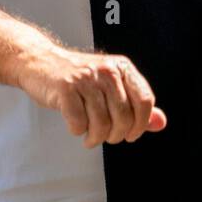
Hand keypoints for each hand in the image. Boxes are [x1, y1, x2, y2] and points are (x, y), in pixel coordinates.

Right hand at [22, 48, 166, 147]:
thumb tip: (161, 123)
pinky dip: (77, 131)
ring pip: (102, 123)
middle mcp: (107, 70)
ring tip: (90, 137)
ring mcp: (85, 78)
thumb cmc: (79, 80)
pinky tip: (76, 127)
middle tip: (107, 137)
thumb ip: (137, 106)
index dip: (141, 124)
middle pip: (124, 117)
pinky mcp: (65, 88)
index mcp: (122, 68)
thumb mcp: (111, 87)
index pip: (145, 100)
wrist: (40, 63)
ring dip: (96, 138)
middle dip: (116, 135)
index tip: (131, 135)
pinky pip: (78, 122)